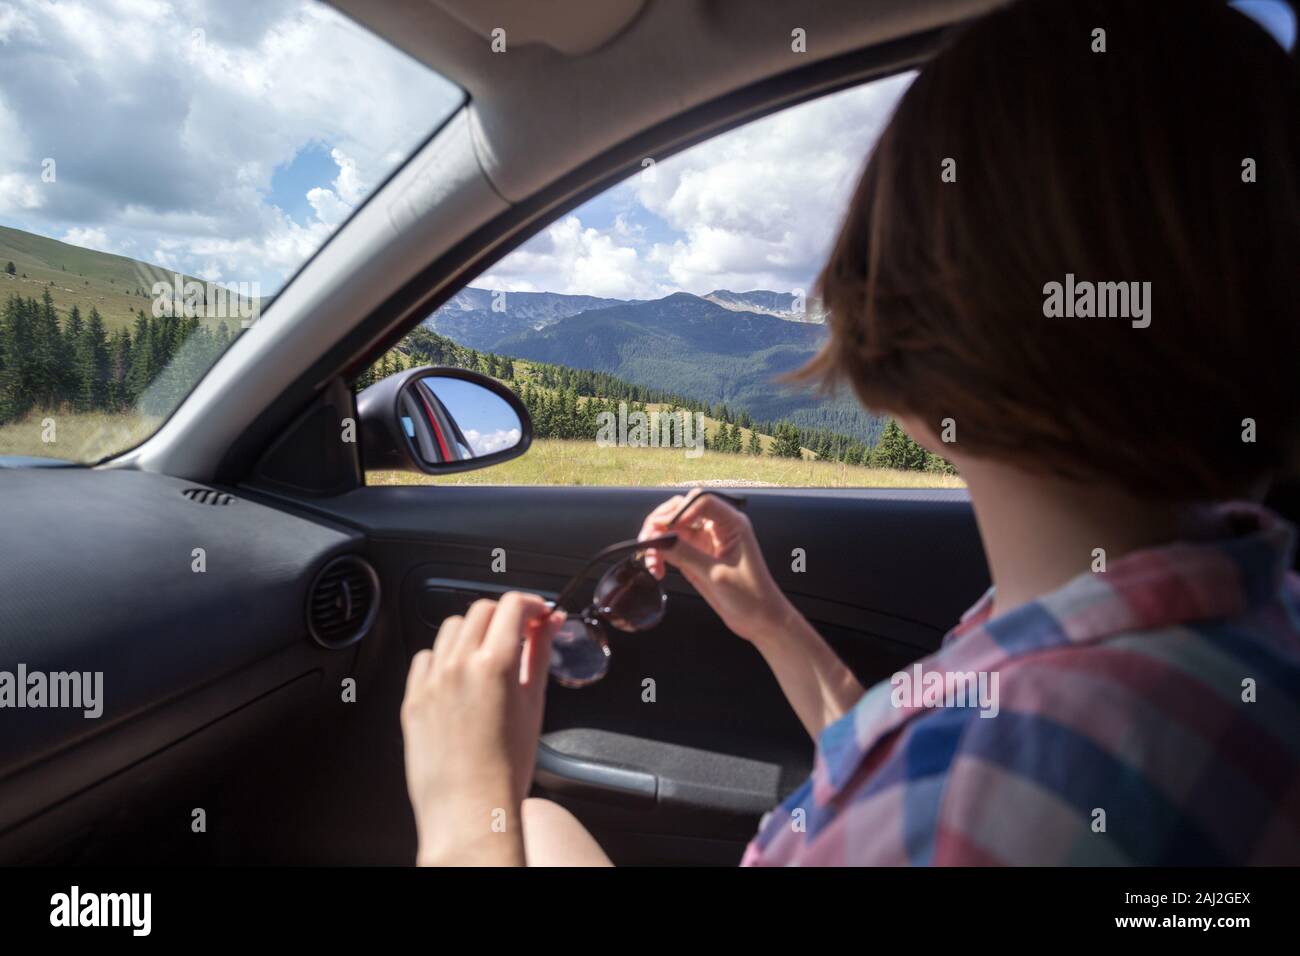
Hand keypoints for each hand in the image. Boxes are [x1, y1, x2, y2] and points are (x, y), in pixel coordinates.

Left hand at [400, 592, 564, 865]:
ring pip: (451, 629)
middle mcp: (458, 665)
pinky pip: (426, 657)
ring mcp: (430, 680)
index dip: (531, 603)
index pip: (512, 605)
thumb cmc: (506, 767)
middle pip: (481, 610)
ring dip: (474, 631)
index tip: (539, 614)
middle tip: (519, 633)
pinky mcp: (412, 697)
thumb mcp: (533, 704)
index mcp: (494, 664)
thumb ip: (539, 654)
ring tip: (488, 655)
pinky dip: (444, 656)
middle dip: (504, 615)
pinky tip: (459, 675)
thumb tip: (548, 624)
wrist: (468, 808)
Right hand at [638, 489, 794, 644]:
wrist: (759, 620)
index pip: (702, 500)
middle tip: (648, 541)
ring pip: (672, 528)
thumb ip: (686, 555)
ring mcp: (704, 542)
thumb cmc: (750, 596)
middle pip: (682, 509)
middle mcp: (717, 527)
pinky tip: (657, 570)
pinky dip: (660, 555)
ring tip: (651, 562)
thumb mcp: (716, 575)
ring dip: (656, 540)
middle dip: (661, 522)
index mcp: (731, 523)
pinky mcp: (695, 556)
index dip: (681, 511)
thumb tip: (659, 539)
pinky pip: (671, 547)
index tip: (667, 529)